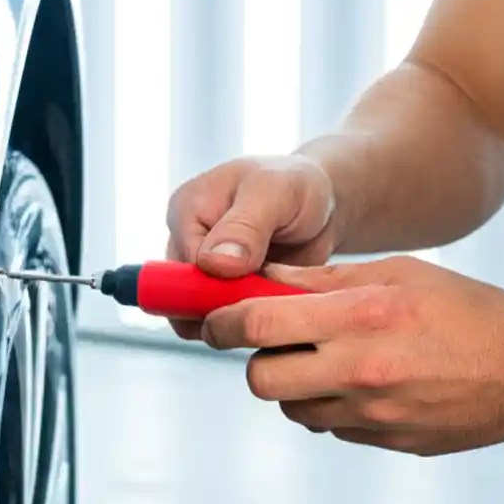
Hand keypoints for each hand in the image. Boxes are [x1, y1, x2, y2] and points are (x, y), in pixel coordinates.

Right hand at [165, 155, 336, 337]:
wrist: (322, 201)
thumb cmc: (295, 183)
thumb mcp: (274, 193)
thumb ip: (244, 227)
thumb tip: (214, 264)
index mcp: (185, 212)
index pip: (181, 268)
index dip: (212, 288)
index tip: (251, 293)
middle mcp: (187, 242)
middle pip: (187, 295)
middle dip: (227, 305)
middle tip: (270, 298)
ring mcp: (204, 270)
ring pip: (206, 313)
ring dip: (242, 315)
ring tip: (277, 296)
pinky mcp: (224, 290)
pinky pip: (227, 320)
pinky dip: (252, 320)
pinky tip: (276, 304)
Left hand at [202, 256, 503, 455]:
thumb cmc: (465, 308)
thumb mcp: (396, 272)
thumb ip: (323, 280)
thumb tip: (259, 279)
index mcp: (362, 316)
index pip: (258, 324)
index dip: (222, 322)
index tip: (214, 318)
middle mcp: (361, 370)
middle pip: (261, 379)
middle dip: (255, 360)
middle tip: (271, 340)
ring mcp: (374, 414)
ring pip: (293, 408)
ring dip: (294, 383)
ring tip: (326, 357)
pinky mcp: (387, 441)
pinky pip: (331, 427)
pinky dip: (331, 405)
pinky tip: (361, 381)